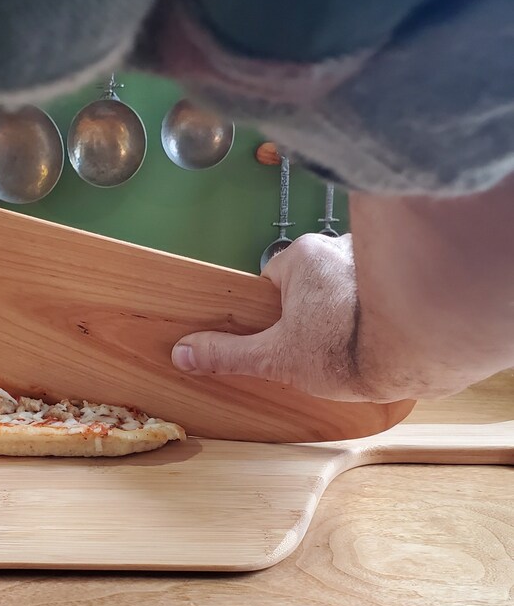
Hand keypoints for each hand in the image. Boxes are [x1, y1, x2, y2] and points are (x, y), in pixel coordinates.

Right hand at [173, 176, 513, 402]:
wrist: (420, 349)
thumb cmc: (349, 348)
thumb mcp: (278, 358)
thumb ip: (230, 355)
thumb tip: (186, 353)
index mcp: (303, 258)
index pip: (276, 280)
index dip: (277, 313)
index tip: (284, 336)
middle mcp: (341, 247)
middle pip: (315, 282)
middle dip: (316, 312)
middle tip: (321, 348)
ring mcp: (380, 258)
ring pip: (353, 286)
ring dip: (353, 310)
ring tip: (358, 346)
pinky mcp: (413, 274)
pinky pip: (387, 291)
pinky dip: (386, 311)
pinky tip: (387, 338)